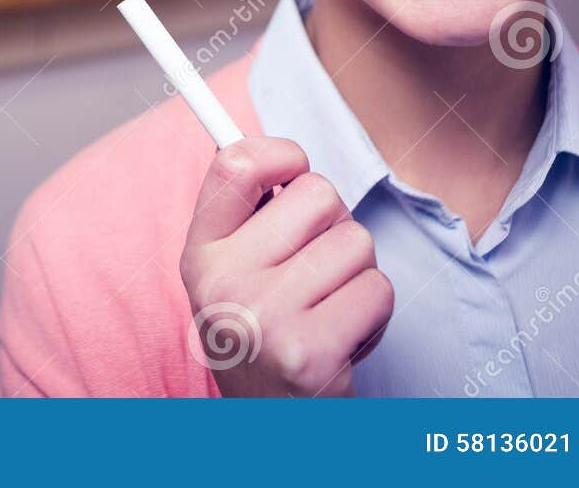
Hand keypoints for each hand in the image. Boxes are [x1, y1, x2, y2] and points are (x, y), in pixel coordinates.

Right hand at [179, 136, 392, 396]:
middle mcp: (224, 283)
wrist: (270, 427)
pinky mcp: (310, 353)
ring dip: (357, 275)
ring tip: (328, 308)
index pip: (235, 164)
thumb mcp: (232, 273)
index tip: (293, 169)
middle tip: (316, 266)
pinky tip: (343, 337)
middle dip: (335, 225)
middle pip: (318, 195)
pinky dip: (374, 314)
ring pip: (357, 242)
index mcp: (200, 254)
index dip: (279, 152)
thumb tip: (280, 152)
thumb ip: (248, 215)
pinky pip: (377, 290)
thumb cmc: (264, 335)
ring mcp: (266, 318)